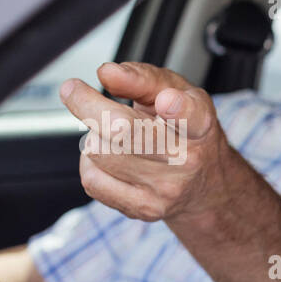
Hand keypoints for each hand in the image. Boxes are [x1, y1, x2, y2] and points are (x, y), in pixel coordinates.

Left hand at [59, 62, 239, 222]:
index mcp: (198, 126)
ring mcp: (165, 189)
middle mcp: (186, 160)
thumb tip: (108, 74)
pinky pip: (91, 180)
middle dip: (87, 105)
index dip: (178, 109)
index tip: (167, 101)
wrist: (207, 186)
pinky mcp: (144, 208)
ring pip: (98, 151)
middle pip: (122, 131)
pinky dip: (91, 163)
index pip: (191, 117)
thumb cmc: (186, 133)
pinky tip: (111, 159)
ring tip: (113, 135)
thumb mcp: (177, 93)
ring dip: (94, 135)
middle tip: (73, 90)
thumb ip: (143, 78)